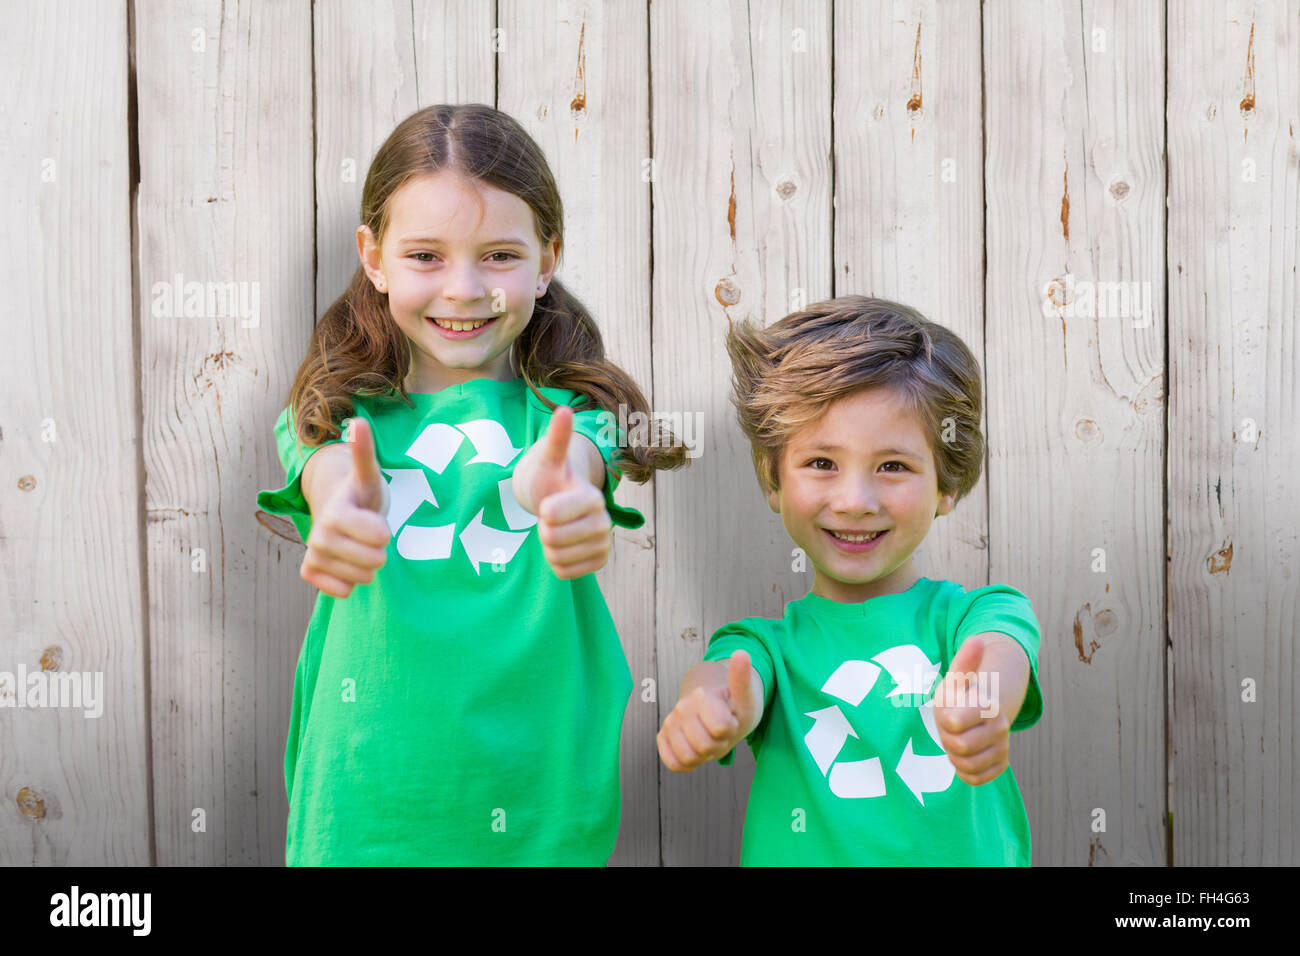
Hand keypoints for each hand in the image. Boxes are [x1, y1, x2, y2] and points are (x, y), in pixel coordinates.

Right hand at [299, 417, 390, 597]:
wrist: (340, 512)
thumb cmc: (361, 494)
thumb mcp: (369, 475)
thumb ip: (364, 452)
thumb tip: (358, 422)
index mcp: (336, 512)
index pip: (378, 537)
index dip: (384, 532)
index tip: (377, 521)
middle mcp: (319, 534)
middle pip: (373, 562)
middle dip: (379, 551)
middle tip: (370, 535)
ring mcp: (313, 555)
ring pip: (361, 579)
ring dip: (367, 567)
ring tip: (359, 546)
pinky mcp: (309, 572)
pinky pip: (342, 592)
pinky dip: (350, 582)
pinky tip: (347, 563)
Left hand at [525, 405, 612, 579]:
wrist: (561, 502)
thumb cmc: (551, 479)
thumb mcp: (549, 459)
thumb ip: (557, 438)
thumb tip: (563, 410)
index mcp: (592, 497)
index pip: (552, 515)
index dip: (543, 511)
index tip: (546, 504)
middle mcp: (604, 522)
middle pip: (552, 539)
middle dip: (543, 529)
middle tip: (550, 517)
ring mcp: (603, 544)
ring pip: (557, 558)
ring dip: (549, 547)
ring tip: (556, 530)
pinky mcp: (599, 562)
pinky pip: (563, 572)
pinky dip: (557, 562)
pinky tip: (564, 546)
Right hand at [657, 651, 758, 772]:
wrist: (714, 705)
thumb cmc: (733, 705)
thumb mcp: (746, 698)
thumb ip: (742, 680)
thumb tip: (741, 652)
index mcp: (701, 695)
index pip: (721, 729)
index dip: (731, 730)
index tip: (732, 719)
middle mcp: (681, 707)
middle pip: (705, 748)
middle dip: (718, 745)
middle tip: (721, 732)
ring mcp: (670, 722)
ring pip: (688, 758)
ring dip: (703, 756)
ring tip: (709, 739)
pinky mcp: (663, 736)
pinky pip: (673, 763)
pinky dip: (687, 763)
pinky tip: (695, 749)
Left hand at [931, 635, 1010, 785]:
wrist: (982, 711)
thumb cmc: (962, 693)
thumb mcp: (957, 677)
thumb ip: (965, 662)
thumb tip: (976, 639)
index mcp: (986, 705)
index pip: (953, 723)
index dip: (945, 720)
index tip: (950, 711)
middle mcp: (999, 727)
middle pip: (960, 748)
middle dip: (948, 739)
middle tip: (951, 729)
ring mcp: (1001, 748)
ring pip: (967, 766)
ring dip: (955, 756)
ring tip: (957, 739)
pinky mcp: (1000, 765)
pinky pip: (975, 779)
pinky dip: (965, 771)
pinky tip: (965, 756)